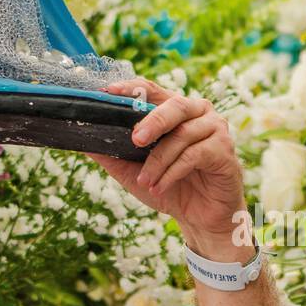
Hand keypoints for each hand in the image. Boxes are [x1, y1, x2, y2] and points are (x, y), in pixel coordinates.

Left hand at [88, 79, 249, 259]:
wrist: (201, 218)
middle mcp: (198, 112)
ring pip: (183, 135)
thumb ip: (112, 155)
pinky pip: (195, 155)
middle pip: (175, 104)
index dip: (131, 87)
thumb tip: (81, 142)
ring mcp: (215, 129)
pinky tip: (160, 187)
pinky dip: (173, 172)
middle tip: (135, 140)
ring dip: (159, 161)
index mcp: (175, 109)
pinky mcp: (225, 151)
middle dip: (153, 121)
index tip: (108, 92)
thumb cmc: (170, 188)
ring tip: (144, 180)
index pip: (152, 89)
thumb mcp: (133, 172)